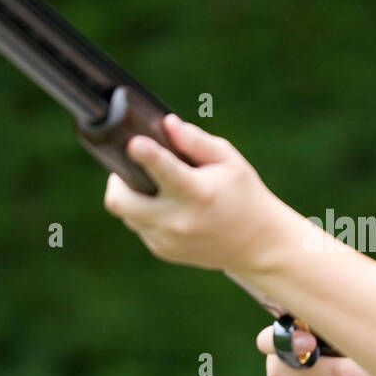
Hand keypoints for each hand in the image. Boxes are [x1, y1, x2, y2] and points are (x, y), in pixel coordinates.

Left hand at [103, 113, 290, 272]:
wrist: (258, 244)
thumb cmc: (243, 194)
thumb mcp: (230, 162)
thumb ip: (197, 141)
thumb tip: (167, 124)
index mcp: (198, 193)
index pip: (165, 172)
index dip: (146, 155)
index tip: (134, 143)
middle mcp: (179, 220)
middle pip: (120, 200)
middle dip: (117, 180)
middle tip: (131, 169)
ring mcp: (168, 239)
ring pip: (126, 213)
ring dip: (133, 197)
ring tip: (157, 189)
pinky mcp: (163, 251)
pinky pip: (139, 227)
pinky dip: (146, 214)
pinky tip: (169, 209)